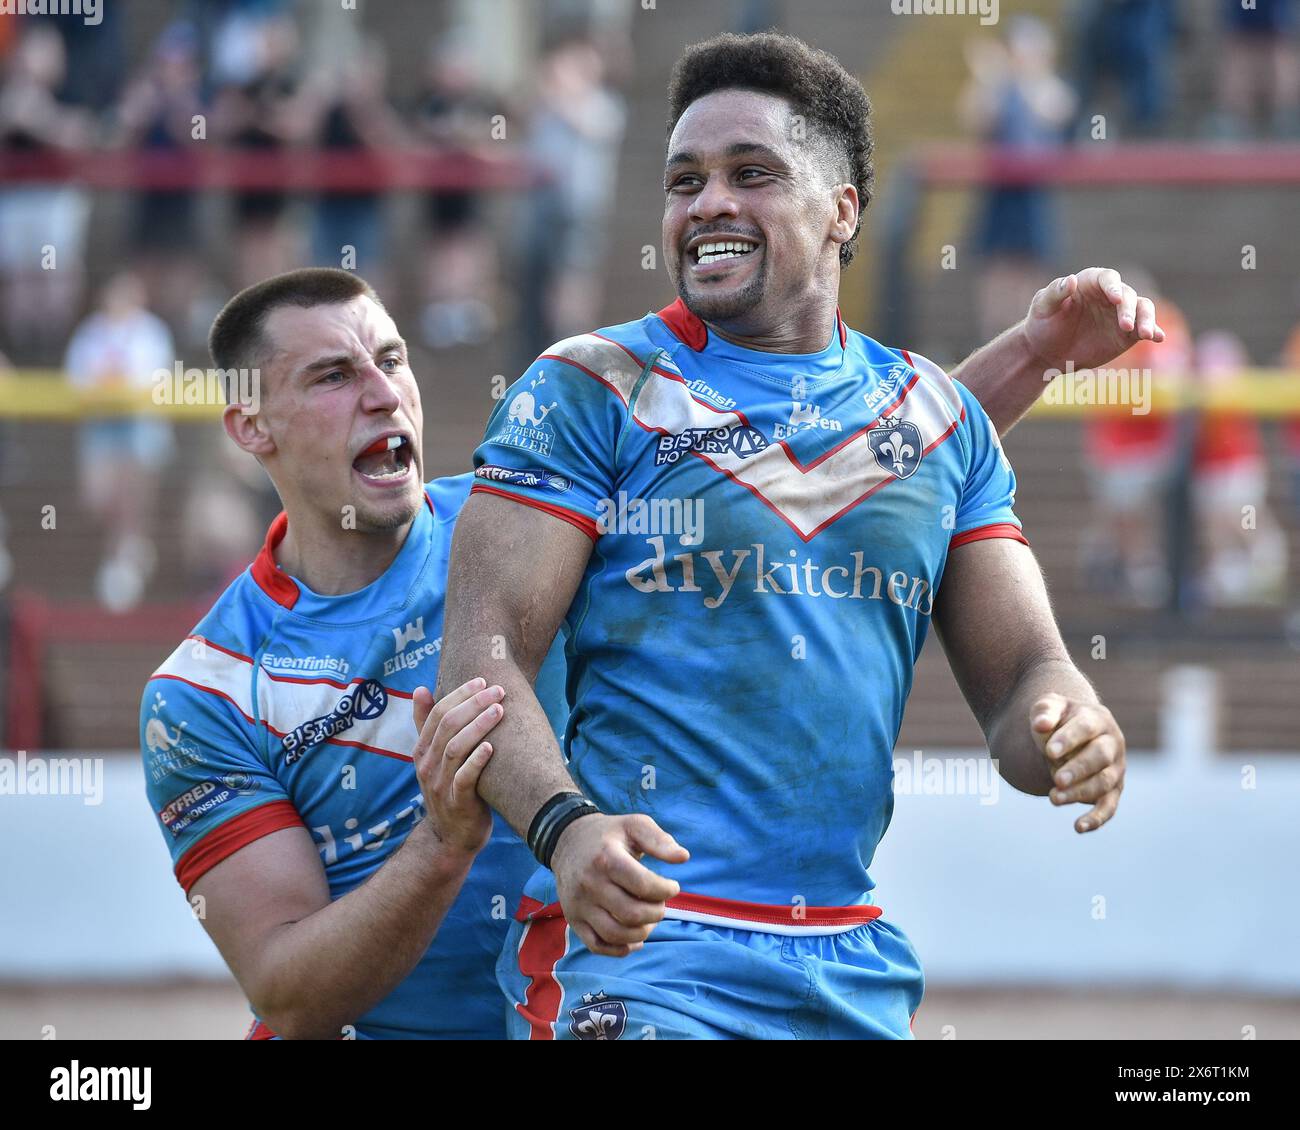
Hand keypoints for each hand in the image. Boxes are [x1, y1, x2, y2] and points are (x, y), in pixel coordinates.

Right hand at [410, 678, 503, 857]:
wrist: (451, 837)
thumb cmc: (450, 789)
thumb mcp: (434, 758)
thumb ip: (427, 725)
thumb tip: (420, 689)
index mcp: (422, 751)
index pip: (437, 713)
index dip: (459, 694)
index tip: (482, 681)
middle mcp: (427, 766)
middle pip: (447, 726)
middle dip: (473, 704)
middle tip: (497, 691)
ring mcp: (440, 785)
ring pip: (455, 748)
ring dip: (478, 726)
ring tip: (499, 710)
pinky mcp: (457, 803)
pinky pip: (465, 778)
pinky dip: (477, 760)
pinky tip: (492, 747)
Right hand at [550, 812, 689, 957]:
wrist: (568, 841)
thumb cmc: (609, 835)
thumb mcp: (634, 825)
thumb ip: (659, 840)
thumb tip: (683, 857)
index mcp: (606, 858)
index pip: (643, 885)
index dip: (666, 890)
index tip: (672, 887)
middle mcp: (589, 884)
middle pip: (632, 914)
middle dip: (656, 913)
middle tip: (660, 903)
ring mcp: (579, 905)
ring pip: (616, 934)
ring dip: (642, 932)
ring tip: (649, 919)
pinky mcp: (574, 919)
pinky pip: (598, 946)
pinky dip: (621, 949)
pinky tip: (635, 938)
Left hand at [1021, 266, 1164, 372]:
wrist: (1047, 351)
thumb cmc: (1042, 324)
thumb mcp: (1041, 308)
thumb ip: (1055, 293)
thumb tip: (1070, 280)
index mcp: (1090, 282)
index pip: (1107, 278)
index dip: (1113, 287)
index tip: (1115, 299)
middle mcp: (1110, 294)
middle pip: (1128, 295)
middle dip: (1128, 310)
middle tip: (1124, 325)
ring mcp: (1121, 313)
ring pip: (1143, 309)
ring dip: (1147, 319)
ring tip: (1147, 334)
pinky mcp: (1128, 333)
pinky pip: (1144, 329)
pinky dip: (1155, 331)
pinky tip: (1158, 338)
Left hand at [1031, 693, 1125, 832]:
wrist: (1071, 733)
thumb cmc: (1059, 720)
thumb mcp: (1049, 707)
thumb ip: (1045, 712)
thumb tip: (1041, 725)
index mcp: (1098, 719)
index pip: (1086, 727)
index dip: (1069, 739)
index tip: (1049, 752)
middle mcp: (1113, 743)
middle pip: (1101, 756)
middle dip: (1079, 768)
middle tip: (1057, 779)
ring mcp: (1115, 769)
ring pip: (1103, 783)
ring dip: (1080, 793)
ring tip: (1053, 798)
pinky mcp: (1112, 791)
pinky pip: (1109, 807)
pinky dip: (1096, 819)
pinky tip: (1078, 827)